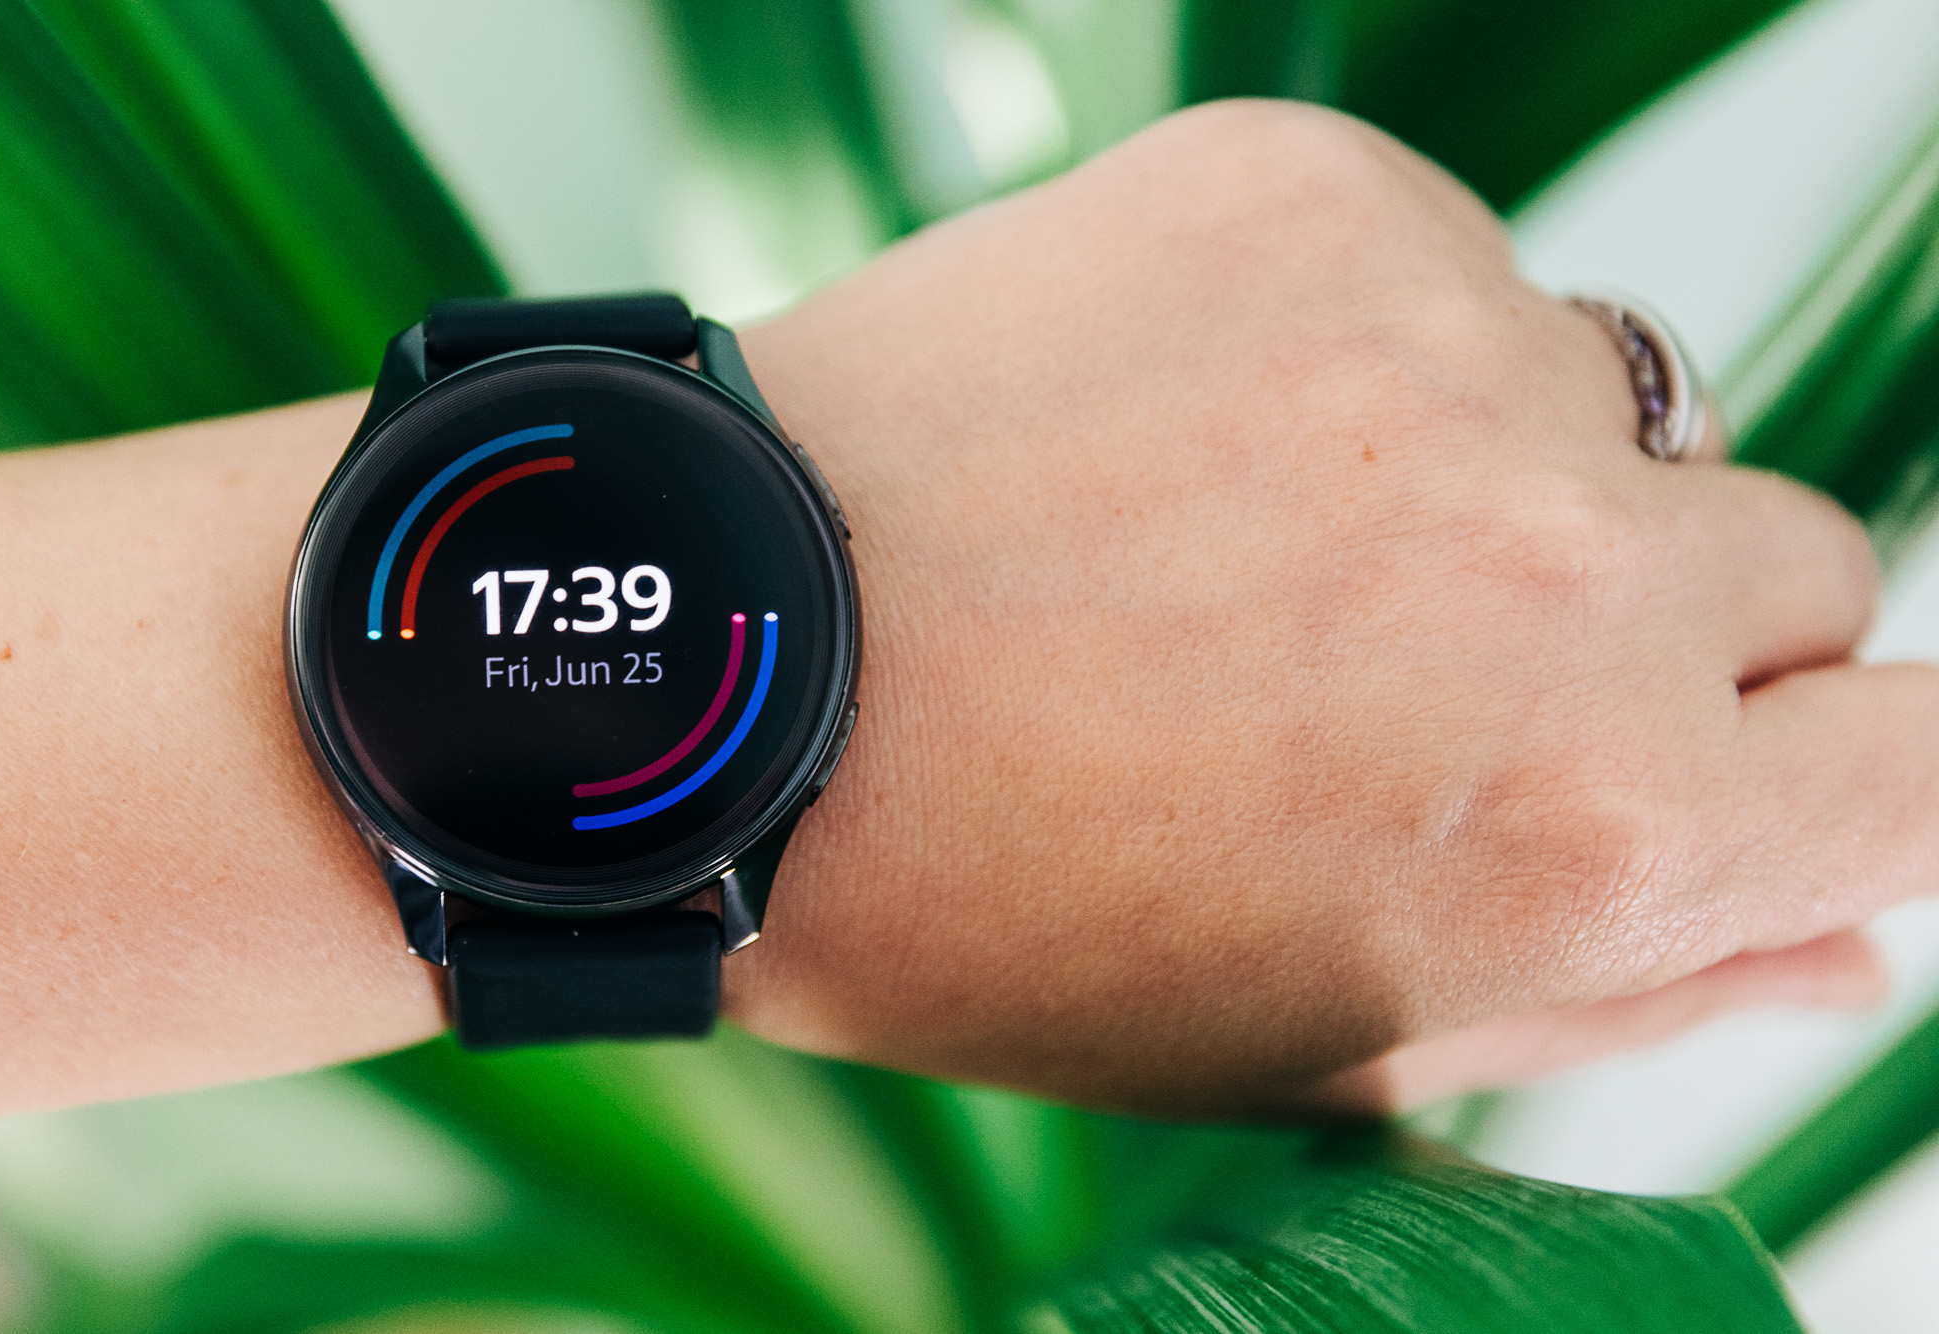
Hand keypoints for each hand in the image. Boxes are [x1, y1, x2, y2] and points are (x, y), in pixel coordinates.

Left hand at [727, 100, 1919, 1115]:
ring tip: (1255, 548)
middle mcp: (1573, 566)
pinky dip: (1360, 349)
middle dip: (1656, 635)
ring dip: (1499, 478)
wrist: (725, 669)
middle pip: (1796, 565)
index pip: (1927, 768)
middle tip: (1416, 670)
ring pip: (1618, 406)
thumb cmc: (1007, 897)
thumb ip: (1618, 987)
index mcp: (1603, 825)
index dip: (1838, 774)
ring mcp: (1447, 346)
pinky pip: (1448, 270)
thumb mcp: (1322, 1032)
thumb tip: (1833, 945)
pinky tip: (1181, 433)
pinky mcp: (1316, 191)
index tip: (1742, 765)